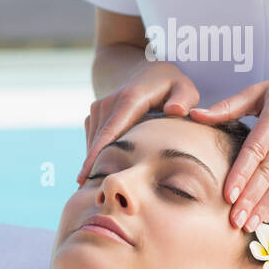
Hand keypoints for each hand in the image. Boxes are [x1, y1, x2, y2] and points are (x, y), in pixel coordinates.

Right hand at [75, 61, 201, 185]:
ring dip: (95, 164)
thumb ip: (184, 99)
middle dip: (94, 168)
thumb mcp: (184, 87)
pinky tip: (106, 171)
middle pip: (98, 142)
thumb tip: (175, 110)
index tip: (84, 178)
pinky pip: (93, 140)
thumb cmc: (170, 84)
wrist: (146, 71)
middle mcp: (109, 102)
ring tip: (101, 189)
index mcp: (129, 100)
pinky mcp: (95, 114)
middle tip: (97, 197)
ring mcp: (99, 108)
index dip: (96, 156)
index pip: (110, 132)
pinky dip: (97, 156)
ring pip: (93, 142)